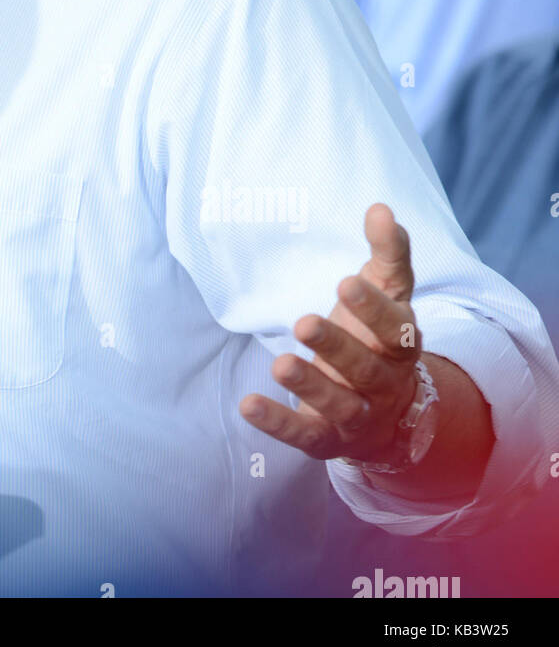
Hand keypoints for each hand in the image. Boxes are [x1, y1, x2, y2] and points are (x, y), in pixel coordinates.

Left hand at [239, 203, 420, 463]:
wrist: (392, 417)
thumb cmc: (378, 339)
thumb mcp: (389, 294)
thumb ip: (388, 253)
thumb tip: (380, 207)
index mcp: (399, 344)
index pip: (394, 327)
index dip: (372, 308)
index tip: (345, 283)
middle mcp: (383, 383)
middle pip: (365, 367)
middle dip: (337, 346)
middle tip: (304, 321)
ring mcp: (358, 415)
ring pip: (340, 405)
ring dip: (310, 386)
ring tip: (281, 364)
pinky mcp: (328, 439)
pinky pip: (305, 435)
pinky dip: (278, 423)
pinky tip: (248, 403)